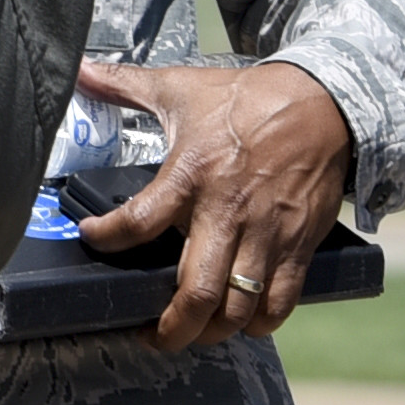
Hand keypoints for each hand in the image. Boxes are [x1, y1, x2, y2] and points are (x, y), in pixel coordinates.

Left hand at [63, 57, 352, 350]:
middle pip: (198, 292)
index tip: (92, 241)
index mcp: (192, 174)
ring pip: (238, 308)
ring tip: (191, 333)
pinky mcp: (300, 245)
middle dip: (169, 328)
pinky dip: (259, 323)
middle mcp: (228, 212)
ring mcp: (268, 234)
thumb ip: (125, 84)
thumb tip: (80, 69)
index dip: (109, 239)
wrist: (324, 101)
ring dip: (212, 332)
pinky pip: (281, 302)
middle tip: (148, 335)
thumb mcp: (181, 86)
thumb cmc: (248, 98)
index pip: (140, 221)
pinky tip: (240, 322)